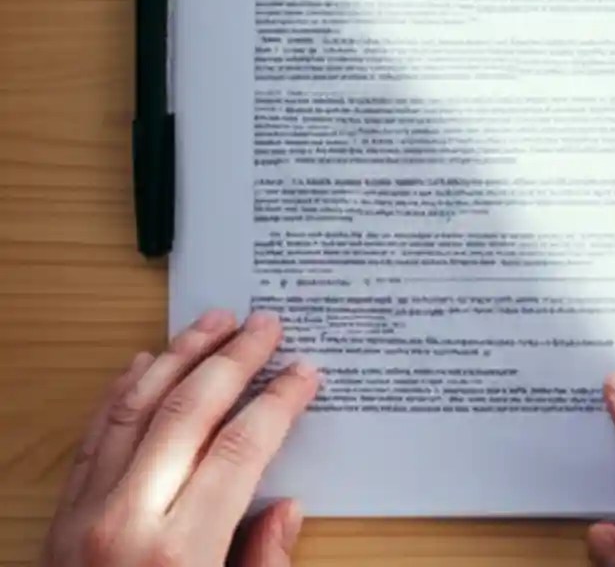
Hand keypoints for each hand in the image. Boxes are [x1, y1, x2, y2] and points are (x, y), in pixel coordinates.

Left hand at [40, 311, 319, 566]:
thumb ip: (262, 565)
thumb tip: (284, 506)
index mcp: (181, 551)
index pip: (242, 448)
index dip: (278, 402)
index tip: (304, 372)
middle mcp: (128, 521)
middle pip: (188, 414)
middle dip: (232, 361)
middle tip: (264, 324)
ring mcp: (84, 515)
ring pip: (134, 410)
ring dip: (176, 359)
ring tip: (210, 323)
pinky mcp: (59, 518)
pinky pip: (93, 436)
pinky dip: (118, 393)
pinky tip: (143, 363)